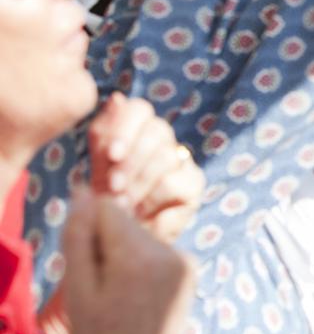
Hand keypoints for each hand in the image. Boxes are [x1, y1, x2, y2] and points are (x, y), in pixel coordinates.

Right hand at [61, 187, 193, 333]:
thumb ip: (78, 234)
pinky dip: (145, 263)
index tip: (90, 269)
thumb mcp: (77, 286)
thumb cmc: (97, 333)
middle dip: (109, 243)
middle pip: (126, 221)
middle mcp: (170, 252)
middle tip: (105, 287)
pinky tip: (141, 294)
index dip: (89, 234)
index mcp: (139, 257)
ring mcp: (186, 260)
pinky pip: (158, 249)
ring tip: (123, 294)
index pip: (107, 208)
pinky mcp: (192, 268)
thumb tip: (84, 188)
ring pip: (142, 234)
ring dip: (127, 253)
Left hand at [88, 93, 203, 241]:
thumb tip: (117, 98)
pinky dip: (151, 199)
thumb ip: (105, 132)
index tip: (112, 155)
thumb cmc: (109, 196)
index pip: (139, 109)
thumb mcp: (100, 164)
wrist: (122, 235)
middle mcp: (165, 138)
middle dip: (131, 161)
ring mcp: (183, 160)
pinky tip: (139, 212)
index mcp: (139, 127)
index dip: (126, 128)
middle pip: (156, 130)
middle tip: (112, 186)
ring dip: (137, 183)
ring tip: (121, 203)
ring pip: (165, 156)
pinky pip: (174, 182)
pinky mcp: (194, 183)